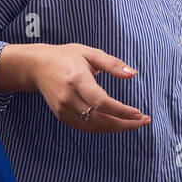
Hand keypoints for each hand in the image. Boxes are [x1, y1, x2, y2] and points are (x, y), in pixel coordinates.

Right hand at [13, 42, 150, 132]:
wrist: (37, 67)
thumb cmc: (66, 57)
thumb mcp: (90, 53)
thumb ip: (112, 64)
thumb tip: (133, 73)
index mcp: (77, 80)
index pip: (102, 103)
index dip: (122, 111)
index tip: (139, 114)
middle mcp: (69, 98)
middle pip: (100, 119)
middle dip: (125, 124)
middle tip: (144, 121)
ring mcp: (63, 109)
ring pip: (94, 127)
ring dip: (117, 128)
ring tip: (135, 123)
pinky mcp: (61, 116)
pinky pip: (86, 127)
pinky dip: (103, 128)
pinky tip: (117, 123)